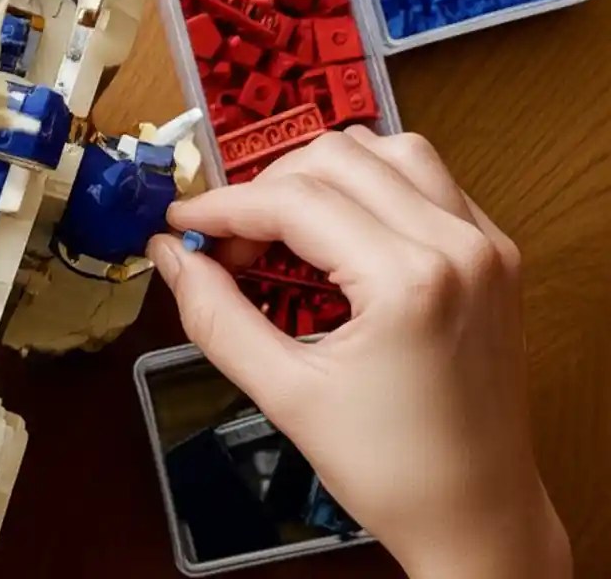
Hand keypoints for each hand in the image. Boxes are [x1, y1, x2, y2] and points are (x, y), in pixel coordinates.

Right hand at [147, 127, 570, 578]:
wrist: (477, 515)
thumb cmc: (393, 470)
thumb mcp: (286, 395)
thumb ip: (217, 316)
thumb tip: (171, 258)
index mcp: (409, 281)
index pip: (294, 201)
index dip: (223, 206)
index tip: (180, 225)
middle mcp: (458, 244)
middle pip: (338, 157)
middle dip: (267, 190)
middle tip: (229, 245)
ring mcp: (485, 245)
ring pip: (389, 150)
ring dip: (323, 175)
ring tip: (282, 230)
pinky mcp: (495, 254)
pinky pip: (428, 180)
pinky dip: (372, 188)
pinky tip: (338, 235)